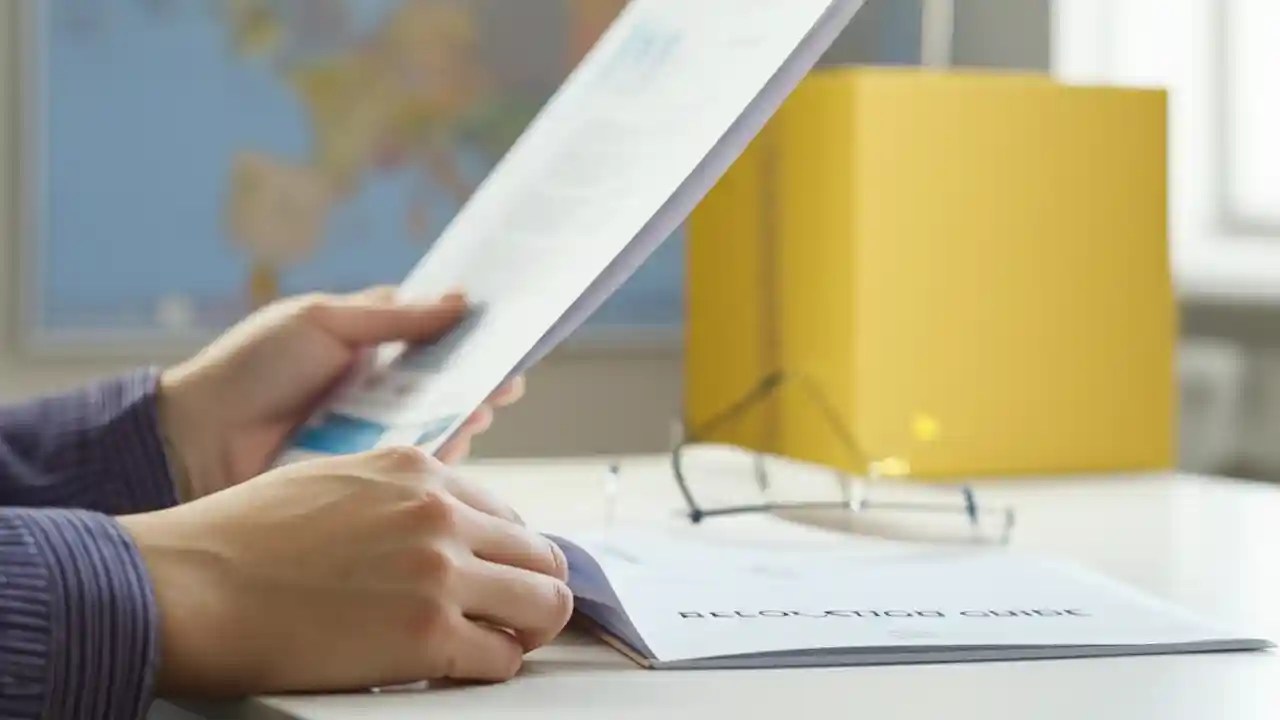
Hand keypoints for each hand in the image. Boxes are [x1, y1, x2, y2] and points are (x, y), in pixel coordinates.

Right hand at [118, 446, 572, 695]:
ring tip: (491, 647)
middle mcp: (440, 513)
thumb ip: (394, 497)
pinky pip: (503, 659)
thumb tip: (434, 525)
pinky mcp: (428, 633)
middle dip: (531, 593)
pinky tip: (455, 670)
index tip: (490, 583)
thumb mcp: (332, 481)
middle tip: (507, 622)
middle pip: (542, 558)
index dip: (504, 558)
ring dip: (526, 631)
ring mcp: (440, 571)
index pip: (507, 517)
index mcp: (419, 471)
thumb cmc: (238, 540)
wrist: (187, 586)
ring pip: (545, 604)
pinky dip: (490, 669)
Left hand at [158, 287, 524, 499]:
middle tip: (506, 381)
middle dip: (479, 382)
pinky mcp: (365, 480)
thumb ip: (392, 315)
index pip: (435, 342)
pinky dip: (439, 456)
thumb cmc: (250, 370)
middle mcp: (377, 395)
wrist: (191, 440)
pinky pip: (414, 467)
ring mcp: (372, 439)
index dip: (471, 339)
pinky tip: (454, 444)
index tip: (508, 337)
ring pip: (438, 428)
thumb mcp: (322, 323)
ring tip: (483, 408)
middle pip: (446, 387)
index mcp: (367, 350)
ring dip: (465, 418)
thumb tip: (460, 299)